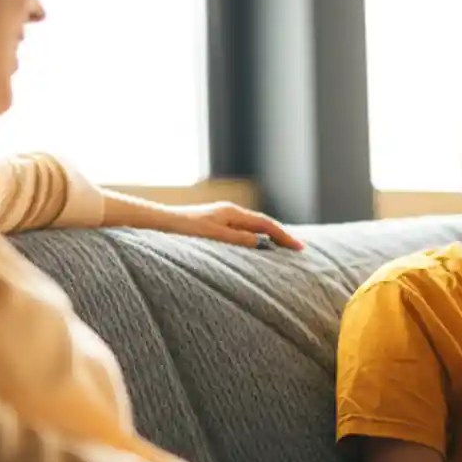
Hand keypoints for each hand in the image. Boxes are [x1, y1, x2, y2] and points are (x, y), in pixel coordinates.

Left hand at [163, 202, 304, 249]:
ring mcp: (223, 217)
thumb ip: (238, 239)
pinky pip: (243, 230)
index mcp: (233, 213)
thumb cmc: (185, 230)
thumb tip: (260, 242)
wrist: (162, 223)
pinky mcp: (215, 224)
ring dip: (269, 236)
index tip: (299, 248)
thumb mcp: (214, 237)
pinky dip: (256, 237)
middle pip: (262, 223)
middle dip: (281, 235)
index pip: (266, 224)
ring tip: (283, 249)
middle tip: (297, 249)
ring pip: (253, 226)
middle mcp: (230, 212)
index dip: (283, 236)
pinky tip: (256, 247)